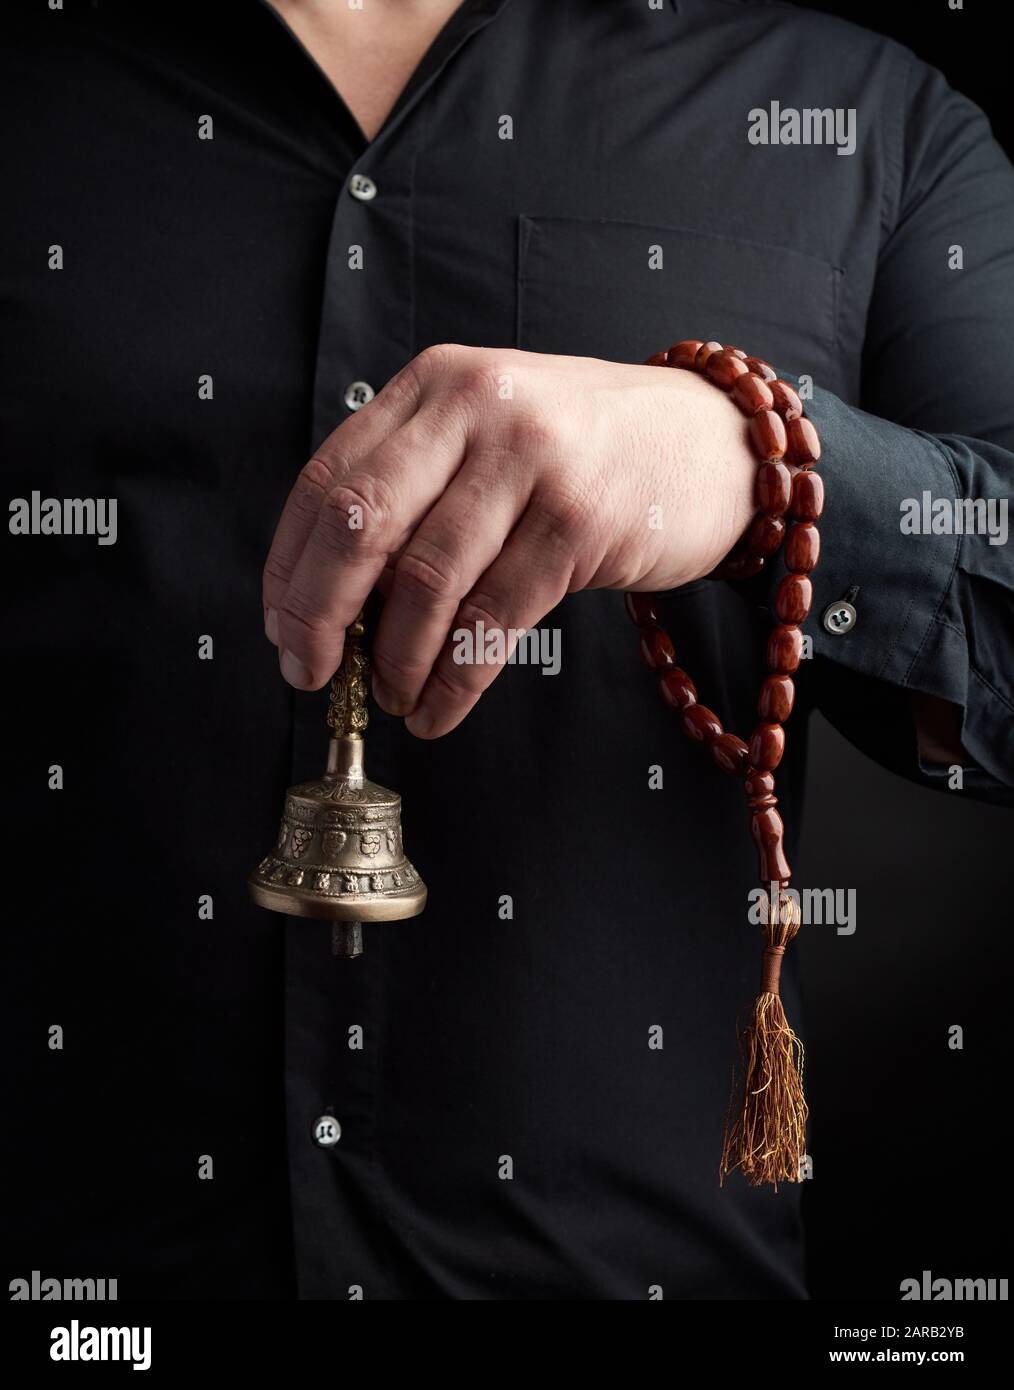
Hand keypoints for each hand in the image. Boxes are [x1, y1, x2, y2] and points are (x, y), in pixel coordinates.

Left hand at [263, 344, 755, 736]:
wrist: (715, 442)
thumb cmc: (586, 450)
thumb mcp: (489, 432)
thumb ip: (418, 486)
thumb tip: (336, 596)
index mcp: (435, 386)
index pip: (329, 478)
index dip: (291, 565)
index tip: (280, 628)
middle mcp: (477, 408)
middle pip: (362, 524)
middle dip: (321, 613)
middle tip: (311, 673)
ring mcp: (532, 461)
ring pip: (427, 581)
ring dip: (396, 659)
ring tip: (392, 697)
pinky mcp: (581, 522)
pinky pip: (493, 618)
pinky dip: (456, 678)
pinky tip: (438, 708)